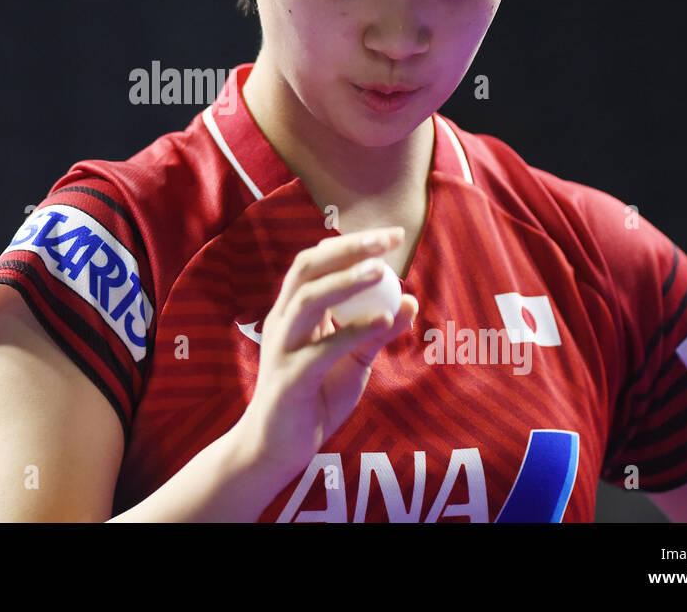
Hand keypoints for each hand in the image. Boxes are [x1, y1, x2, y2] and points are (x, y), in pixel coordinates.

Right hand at [234, 227, 419, 478]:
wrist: (276, 450)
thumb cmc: (314, 400)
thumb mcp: (353, 363)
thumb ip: (377, 334)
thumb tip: (410, 301)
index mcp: (294, 312)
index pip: (317, 262)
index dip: (351, 243)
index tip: (391, 236)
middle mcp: (283, 322)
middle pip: (308, 269)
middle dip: (348, 249)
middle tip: (388, 240)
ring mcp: (283, 349)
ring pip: (307, 300)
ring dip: (344, 281)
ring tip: (380, 270)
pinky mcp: (290, 380)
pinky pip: (321, 349)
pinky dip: (352, 331)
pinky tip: (381, 320)